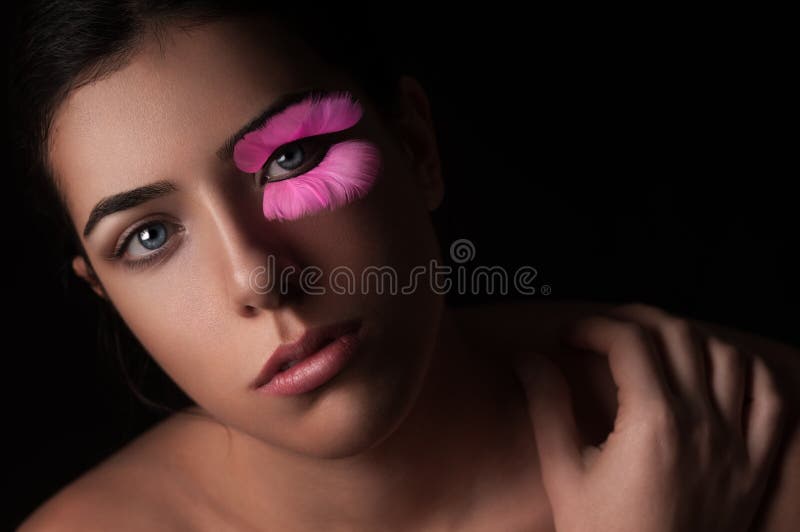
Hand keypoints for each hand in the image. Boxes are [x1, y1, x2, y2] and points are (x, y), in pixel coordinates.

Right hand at [512, 303, 784, 531]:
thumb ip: (547, 409)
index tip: (571, 335)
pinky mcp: (755, 464)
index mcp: (651, 423)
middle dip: (636, 318)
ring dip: (688, 337)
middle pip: (677, 335)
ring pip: (725, 356)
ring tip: (656, 343)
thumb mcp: (564, 474)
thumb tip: (528, 361)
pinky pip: (769, 398)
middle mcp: (701, 424)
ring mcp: (735, 443)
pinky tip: (719, 367)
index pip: (629, 342)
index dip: (594, 327)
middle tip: (606, 329)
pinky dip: (747, 370)